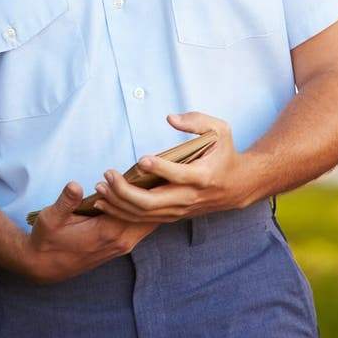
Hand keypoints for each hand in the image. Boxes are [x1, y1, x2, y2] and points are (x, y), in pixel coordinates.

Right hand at [25, 181, 157, 283]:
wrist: (45, 267)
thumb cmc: (48, 240)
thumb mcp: (51, 218)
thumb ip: (66, 202)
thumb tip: (75, 185)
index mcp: (107, 232)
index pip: (135, 205)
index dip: (140, 185)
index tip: (143, 166)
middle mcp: (120, 241)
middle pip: (150, 215)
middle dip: (152, 193)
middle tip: (152, 170)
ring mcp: (122, 246)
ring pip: (149, 223)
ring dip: (150, 203)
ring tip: (149, 179)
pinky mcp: (120, 247)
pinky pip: (141, 228)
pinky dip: (146, 212)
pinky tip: (141, 196)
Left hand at [92, 112, 251, 222]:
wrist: (237, 185)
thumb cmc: (225, 152)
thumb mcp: (220, 130)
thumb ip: (196, 121)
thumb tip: (170, 118)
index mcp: (203, 176)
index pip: (178, 176)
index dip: (159, 169)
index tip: (140, 159)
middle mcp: (189, 197)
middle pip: (153, 202)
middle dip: (126, 191)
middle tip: (107, 174)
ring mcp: (180, 210)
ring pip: (145, 214)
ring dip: (119, 203)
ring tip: (100, 187)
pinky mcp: (172, 215)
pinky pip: (144, 219)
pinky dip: (122, 212)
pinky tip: (104, 202)